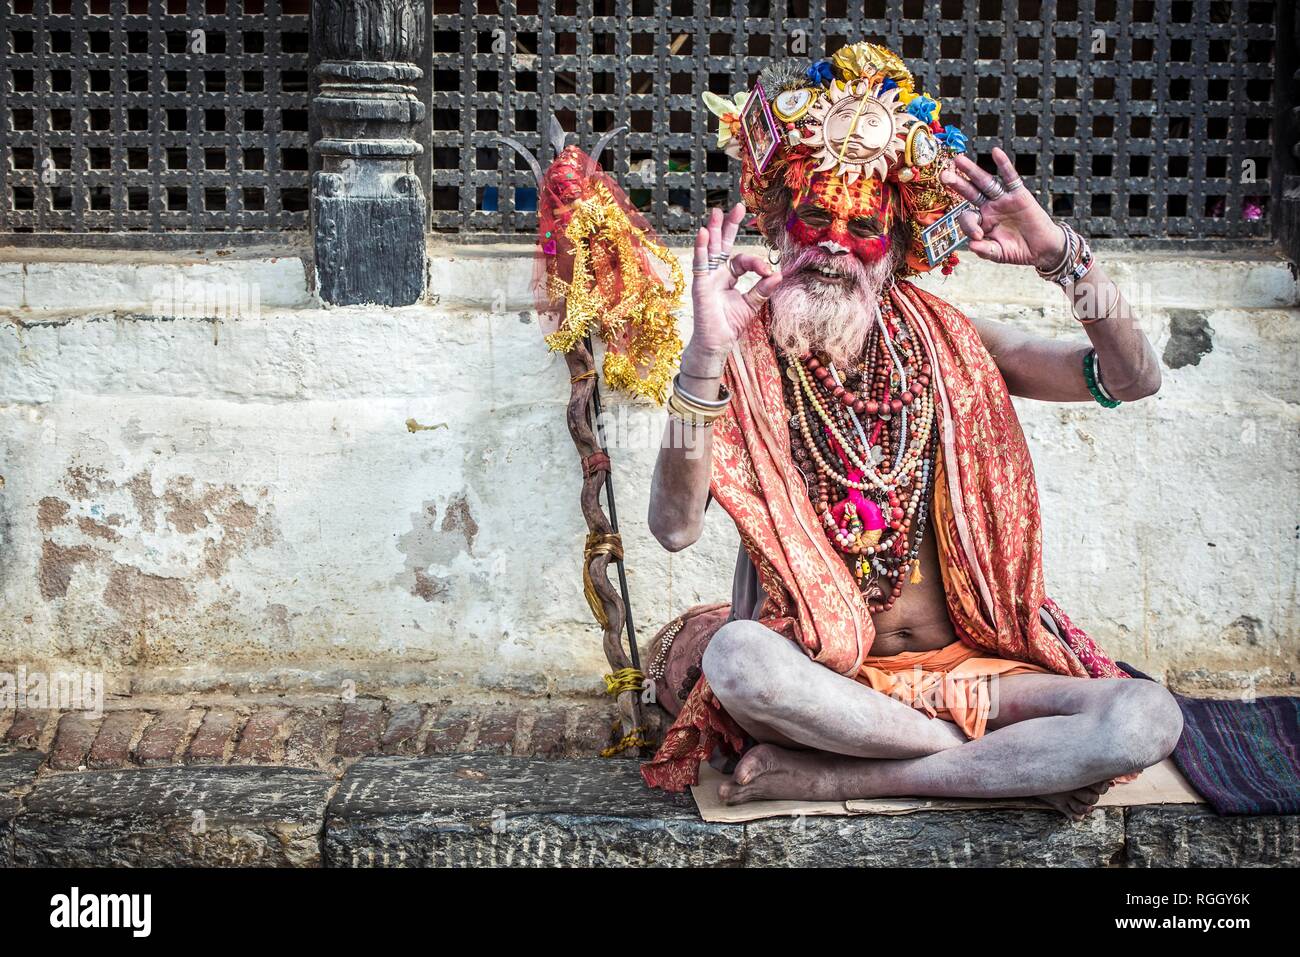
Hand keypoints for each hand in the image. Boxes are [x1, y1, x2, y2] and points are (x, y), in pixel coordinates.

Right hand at [685, 203, 782, 373]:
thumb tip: (779, 274)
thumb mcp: (752, 304)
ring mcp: (706, 278)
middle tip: (738, 207)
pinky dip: (701, 249)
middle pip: (723, 245)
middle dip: (730, 226)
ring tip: (717, 213)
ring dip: (714, 231)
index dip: (757, 263)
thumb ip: (763, 289)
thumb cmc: (730, 326)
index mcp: (728, 277)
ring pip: (710, 250)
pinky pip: (700, 264)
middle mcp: (716, 274)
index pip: (742, 261)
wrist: (717, 344)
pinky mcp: (700, 286)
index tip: (770, 272)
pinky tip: (704, 234)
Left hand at [941, 147, 1066, 269]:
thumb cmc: (1018, 251)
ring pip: (985, 182)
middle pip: (970, 193)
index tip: (978, 236)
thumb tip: (971, 245)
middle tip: (943, 175)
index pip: (968, 218)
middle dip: (957, 184)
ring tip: (958, 160)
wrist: (1042, 249)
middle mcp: (989, 207)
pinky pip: (1010, 177)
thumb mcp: (999, 254)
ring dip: (972, 171)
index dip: (969, 226)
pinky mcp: (1019, 194)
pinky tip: (996, 152)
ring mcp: (1003, 199)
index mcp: (981, 222)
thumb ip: (985, 250)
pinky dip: (1004, 165)